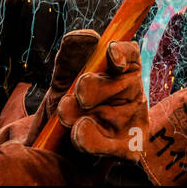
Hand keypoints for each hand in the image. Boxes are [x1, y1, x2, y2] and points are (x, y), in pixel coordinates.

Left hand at [53, 37, 146, 161]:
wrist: (53, 150)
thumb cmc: (66, 108)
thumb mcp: (62, 80)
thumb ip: (71, 57)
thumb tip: (91, 36)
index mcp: (120, 70)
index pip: (130, 54)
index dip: (122, 53)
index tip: (110, 54)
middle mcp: (132, 93)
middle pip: (124, 83)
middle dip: (94, 88)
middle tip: (76, 96)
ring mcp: (133, 122)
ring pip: (116, 115)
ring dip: (83, 118)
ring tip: (68, 122)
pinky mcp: (130, 150)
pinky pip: (117, 148)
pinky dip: (93, 142)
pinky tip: (79, 137)